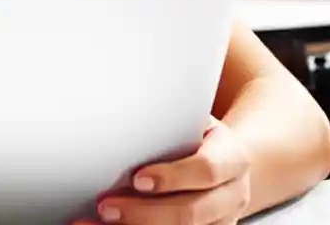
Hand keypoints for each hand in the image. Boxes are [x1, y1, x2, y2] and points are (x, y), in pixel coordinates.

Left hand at [75, 118, 251, 224]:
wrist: (225, 163)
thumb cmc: (198, 138)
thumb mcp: (193, 122)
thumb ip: (170, 123)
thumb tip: (124, 116)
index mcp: (232, 159)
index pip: (207, 171)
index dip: (172, 177)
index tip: (137, 178)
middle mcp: (232, 196)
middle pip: (191, 213)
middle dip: (144, 213)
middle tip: (106, 206)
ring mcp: (222, 222)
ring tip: (97, 223)